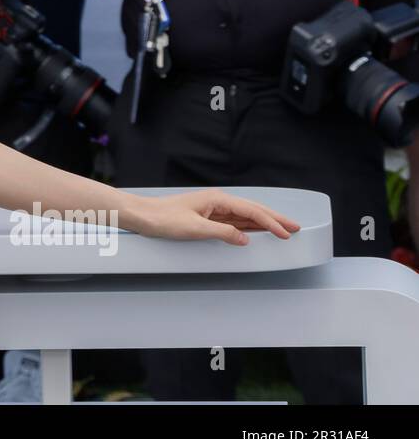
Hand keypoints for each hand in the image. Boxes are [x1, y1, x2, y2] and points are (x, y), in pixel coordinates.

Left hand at [132, 188, 300, 244]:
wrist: (141, 215)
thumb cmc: (162, 218)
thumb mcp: (194, 229)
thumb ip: (222, 233)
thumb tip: (245, 239)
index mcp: (217, 199)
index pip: (251, 211)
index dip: (272, 223)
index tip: (288, 233)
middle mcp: (217, 202)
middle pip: (252, 211)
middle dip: (275, 219)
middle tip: (297, 228)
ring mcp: (212, 209)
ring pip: (244, 217)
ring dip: (263, 224)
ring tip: (282, 230)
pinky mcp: (206, 218)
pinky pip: (233, 223)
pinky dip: (248, 228)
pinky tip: (256, 233)